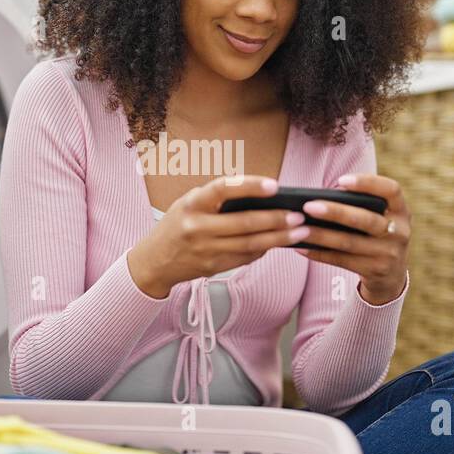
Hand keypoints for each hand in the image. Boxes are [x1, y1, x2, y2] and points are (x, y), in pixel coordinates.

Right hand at [127, 174, 309, 298]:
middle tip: (299, 215)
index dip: (250, 186)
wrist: (153, 261)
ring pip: (250, 244)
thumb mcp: (189, 203)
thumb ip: (217, 199)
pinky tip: (279, 243)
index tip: (274, 186)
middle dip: (276, 219)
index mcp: (191, 204)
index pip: (223, 189)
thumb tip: (260, 199)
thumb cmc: (176, 224)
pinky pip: (245, 258)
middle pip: (245, 223)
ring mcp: (206, 250)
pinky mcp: (213, 267)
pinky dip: (264, 250)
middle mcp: (197, 227)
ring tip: (300, 231)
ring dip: (278, 238)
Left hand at [295, 173, 410, 305]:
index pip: (391, 190)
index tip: (341, 181)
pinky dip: (320, 254)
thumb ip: (362, 205)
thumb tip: (319, 197)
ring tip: (298, 229)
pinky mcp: (375, 271)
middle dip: (335, 212)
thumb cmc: (376, 234)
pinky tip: (301, 248)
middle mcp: (399, 232)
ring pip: (349, 243)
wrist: (392, 274)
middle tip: (308, 206)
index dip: (367, 183)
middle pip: (365, 220)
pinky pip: (342, 261)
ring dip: (321, 236)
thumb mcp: (381, 218)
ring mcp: (389, 254)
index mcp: (401, 211)